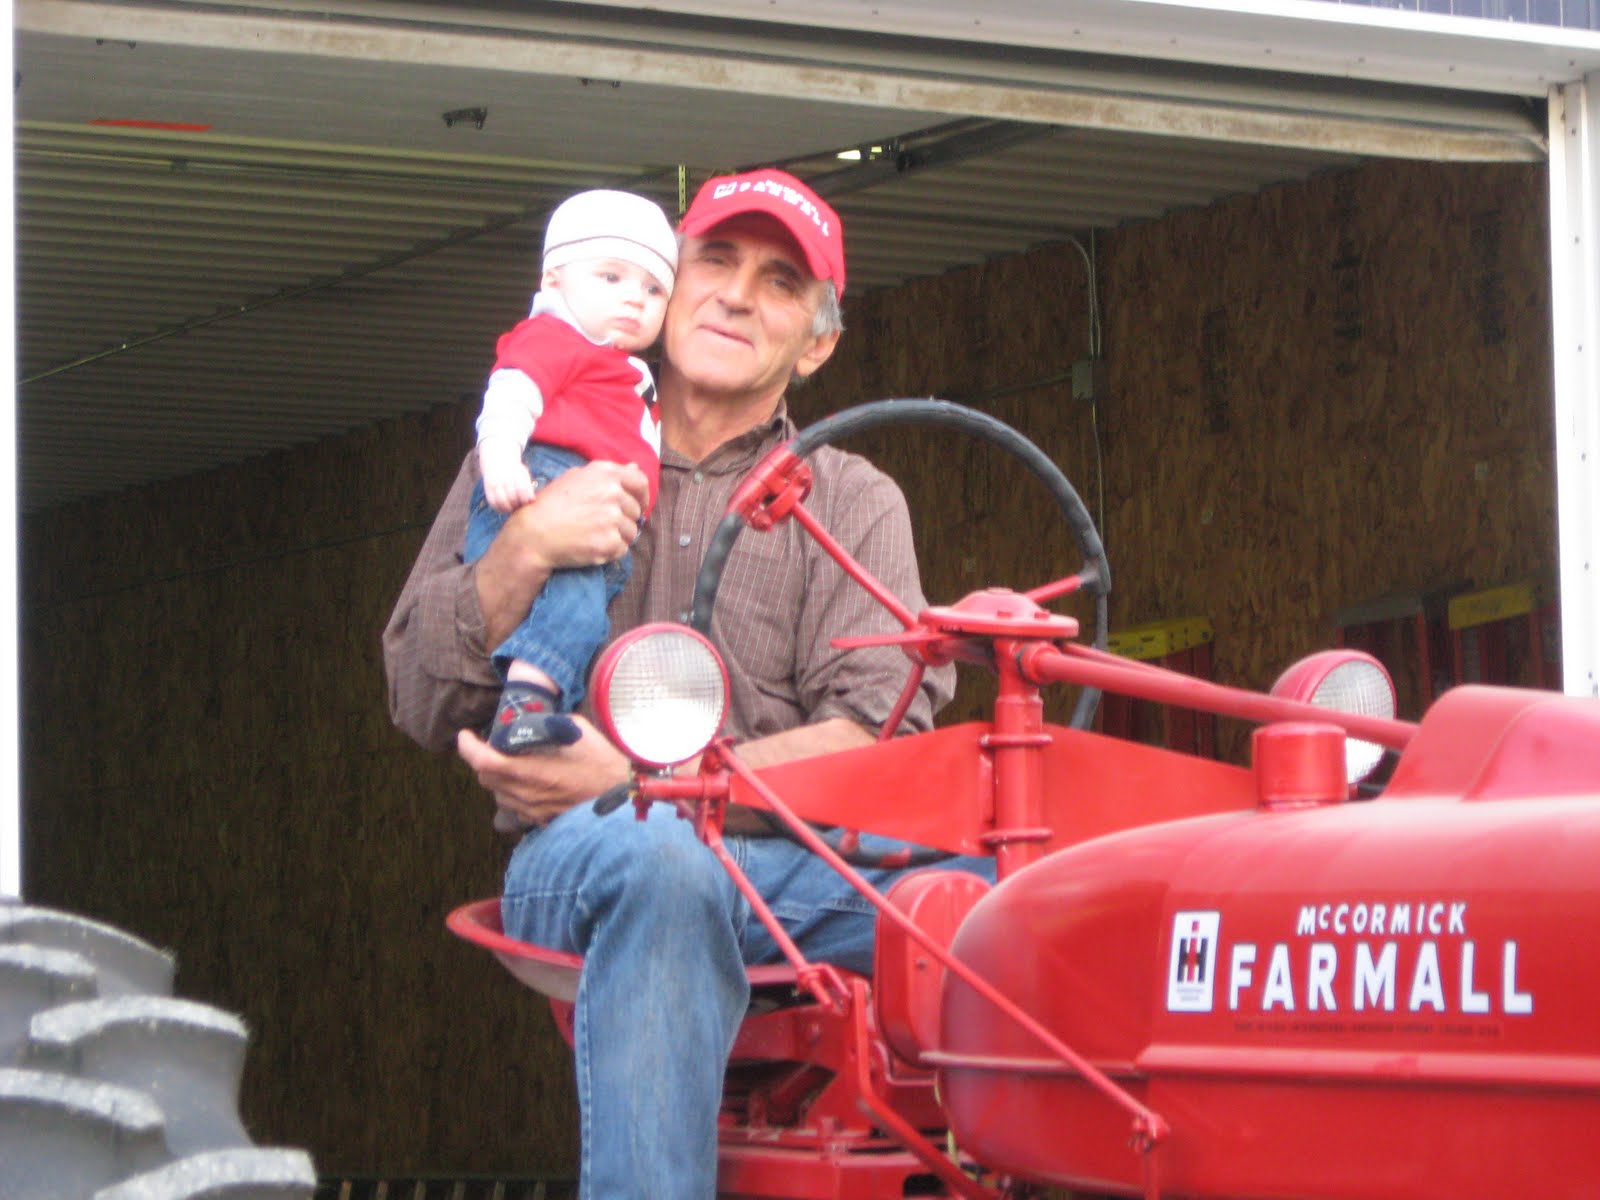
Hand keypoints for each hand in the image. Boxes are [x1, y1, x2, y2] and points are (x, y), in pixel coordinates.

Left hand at [456, 717, 629, 827]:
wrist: (622, 796)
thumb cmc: (602, 762)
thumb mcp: (575, 729)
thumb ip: (547, 725)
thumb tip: (532, 722)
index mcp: (530, 771)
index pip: (483, 761)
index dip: (467, 747)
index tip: (465, 736)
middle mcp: (526, 794)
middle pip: (486, 778)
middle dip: (481, 760)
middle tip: (489, 745)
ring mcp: (533, 811)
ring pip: (498, 794)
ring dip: (497, 777)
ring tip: (510, 763)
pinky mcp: (541, 821)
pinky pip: (514, 807)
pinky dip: (512, 792)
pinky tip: (527, 782)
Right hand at [475, 459, 648, 647]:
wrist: (533, 535)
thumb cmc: (550, 505)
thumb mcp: (576, 478)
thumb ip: (608, 474)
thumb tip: (635, 468)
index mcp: (605, 474)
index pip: (640, 482)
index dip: (641, 496)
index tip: (637, 506)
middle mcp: (612, 493)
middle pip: (636, 511)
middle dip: (624, 520)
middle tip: (600, 525)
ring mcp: (612, 519)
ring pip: (632, 532)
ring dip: (618, 537)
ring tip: (593, 535)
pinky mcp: (609, 542)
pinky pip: (622, 549)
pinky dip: (611, 551)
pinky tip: (591, 546)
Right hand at [483, 463, 537, 512]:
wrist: (496, 461)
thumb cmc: (515, 472)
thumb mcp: (523, 474)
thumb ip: (528, 487)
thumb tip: (532, 501)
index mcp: (515, 474)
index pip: (522, 489)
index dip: (526, 499)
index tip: (528, 501)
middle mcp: (504, 478)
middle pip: (512, 497)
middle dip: (518, 504)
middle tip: (520, 506)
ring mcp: (495, 484)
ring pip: (502, 501)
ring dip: (509, 508)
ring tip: (513, 508)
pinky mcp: (487, 489)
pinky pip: (493, 502)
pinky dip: (499, 508)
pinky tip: (504, 508)